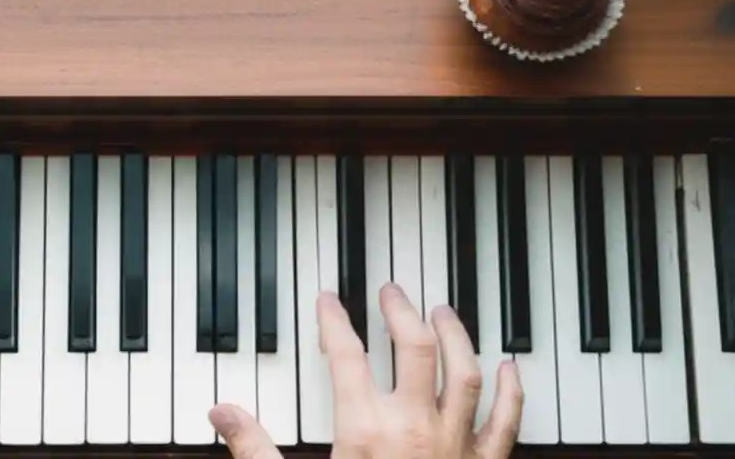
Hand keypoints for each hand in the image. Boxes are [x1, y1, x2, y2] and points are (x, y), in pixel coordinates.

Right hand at [210, 284, 522, 458]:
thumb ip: (255, 449)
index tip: (329, 302)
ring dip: (456, 337)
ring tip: (443, 313)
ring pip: (465, 374)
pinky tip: (510, 369)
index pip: (347, 356)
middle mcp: (415, 430)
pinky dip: (512, 393)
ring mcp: (454, 448)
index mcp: (365, 431)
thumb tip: (223, 412)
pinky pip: (505, 424)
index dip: (334, 322)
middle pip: (415, 348)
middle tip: (391, 292)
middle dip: (401, 313)